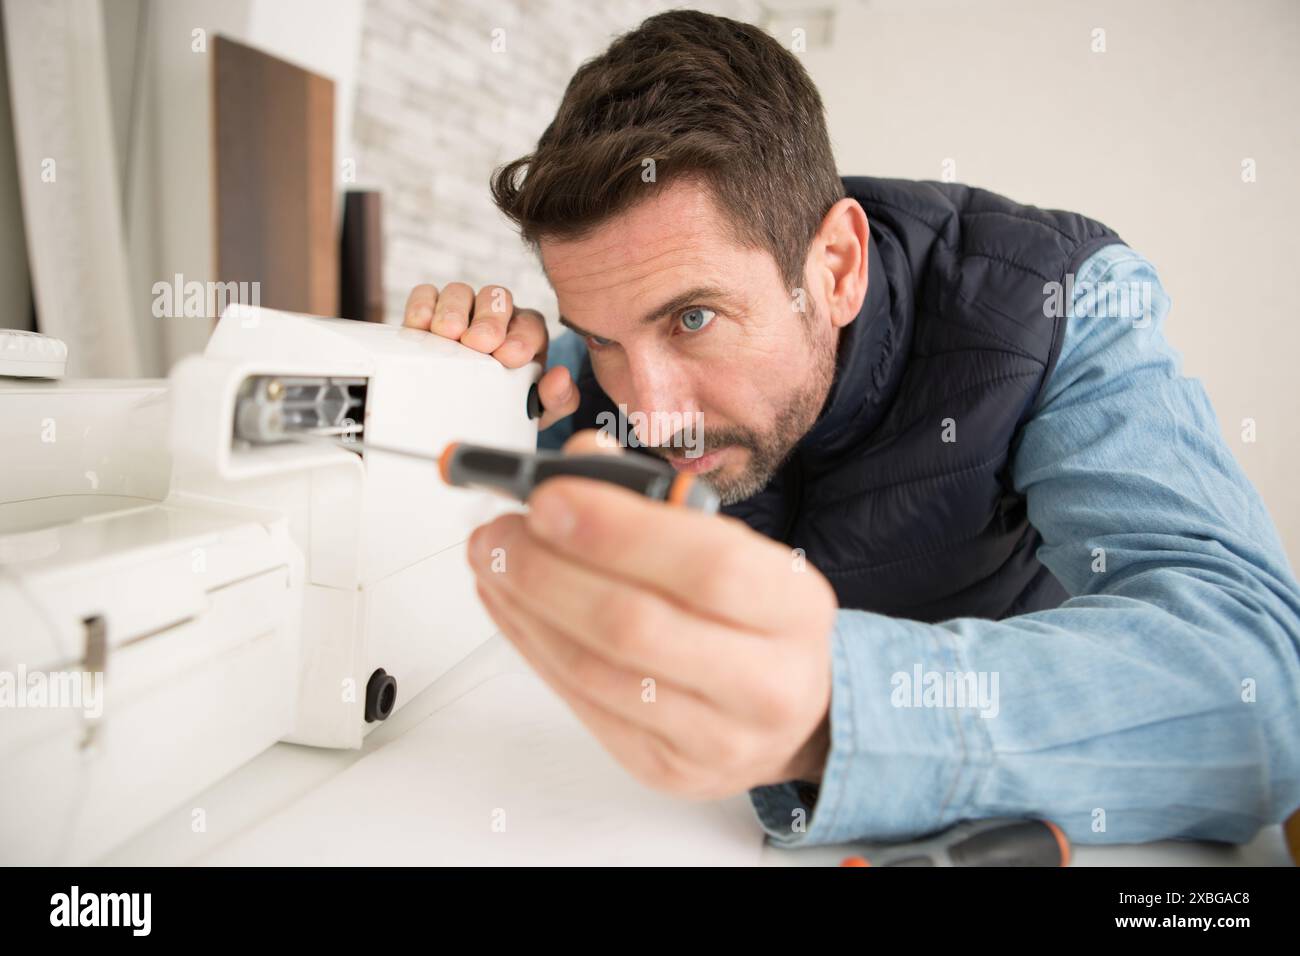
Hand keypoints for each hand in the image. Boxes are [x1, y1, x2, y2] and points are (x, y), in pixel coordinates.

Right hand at [403, 282, 577, 430]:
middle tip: (479, 342)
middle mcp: (495, 316)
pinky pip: (425, 295)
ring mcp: (462, 311)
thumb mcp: (536, 409)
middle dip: (489, 318)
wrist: (467, 413)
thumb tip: (560, 377)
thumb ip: (558, 398)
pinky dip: (422, 306)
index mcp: (526, 334)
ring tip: (448, 334)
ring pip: (460, 292)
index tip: (509, 356)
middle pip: (496, 298)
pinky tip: (421, 325)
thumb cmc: (506, 404)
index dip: (522, 336)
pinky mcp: (428, 313)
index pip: (529, 324)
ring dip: (453, 310)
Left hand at [467, 430, 837, 798]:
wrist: (787, 710)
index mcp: (795, 605)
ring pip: (594, 669)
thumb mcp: (728, 544)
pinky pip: (579, 702)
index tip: (546, 496)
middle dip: (548, 570)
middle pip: (636, 626)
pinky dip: (531, 644)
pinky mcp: (664, 770)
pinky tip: (508, 603)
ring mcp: (716, 738)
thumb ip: (654, 496)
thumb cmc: (747, 613)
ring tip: (491, 560)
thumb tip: (574, 463)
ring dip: (525, 606)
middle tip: (498, 531)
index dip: (618, 529)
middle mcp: (767, 681)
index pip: (708, 565)